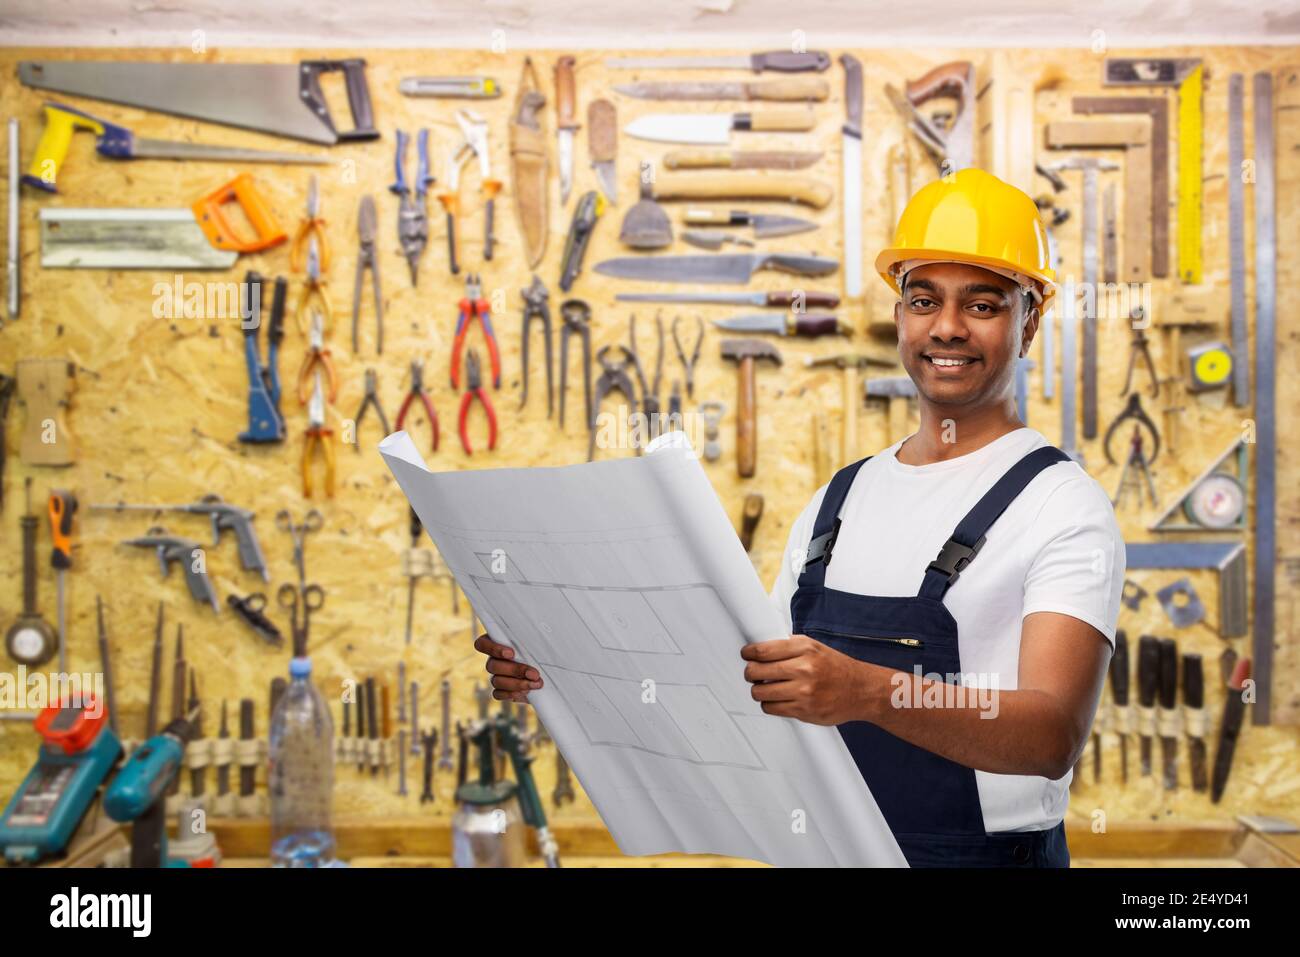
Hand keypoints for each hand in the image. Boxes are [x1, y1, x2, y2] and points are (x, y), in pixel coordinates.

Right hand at [473, 633, 543, 701]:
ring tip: (535, 684)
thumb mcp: (538, 643)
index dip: (493, 649)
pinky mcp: (500, 690)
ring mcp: (495, 675)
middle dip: (515, 670)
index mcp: (497, 642)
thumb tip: (536, 637)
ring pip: (496, 681)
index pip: (482, 644)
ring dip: (517, 684)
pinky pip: (498, 694)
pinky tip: (526, 692)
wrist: (547, 671)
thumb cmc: (542, 651)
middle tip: (534, 674)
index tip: (511, 653)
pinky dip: (512, 694)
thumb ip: (532, 640)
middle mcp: (494, 659)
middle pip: (491, 665)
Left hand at [741, 635, 870, 725]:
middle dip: (750, 673)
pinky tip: (777, 699)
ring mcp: (803, 691)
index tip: (746, 655)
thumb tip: (761, 650)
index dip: (748, 653)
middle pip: (756, 671)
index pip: (762, 651)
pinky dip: (769, 704)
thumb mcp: (815, 647)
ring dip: (758, 690)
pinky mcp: (804, 710)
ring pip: (760, 692)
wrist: (862, 690)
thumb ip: (789, 647)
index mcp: (804, 649)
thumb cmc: (837, 668)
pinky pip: (771, 708)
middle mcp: (803, 669)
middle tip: (753, 673)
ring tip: (765, 687)